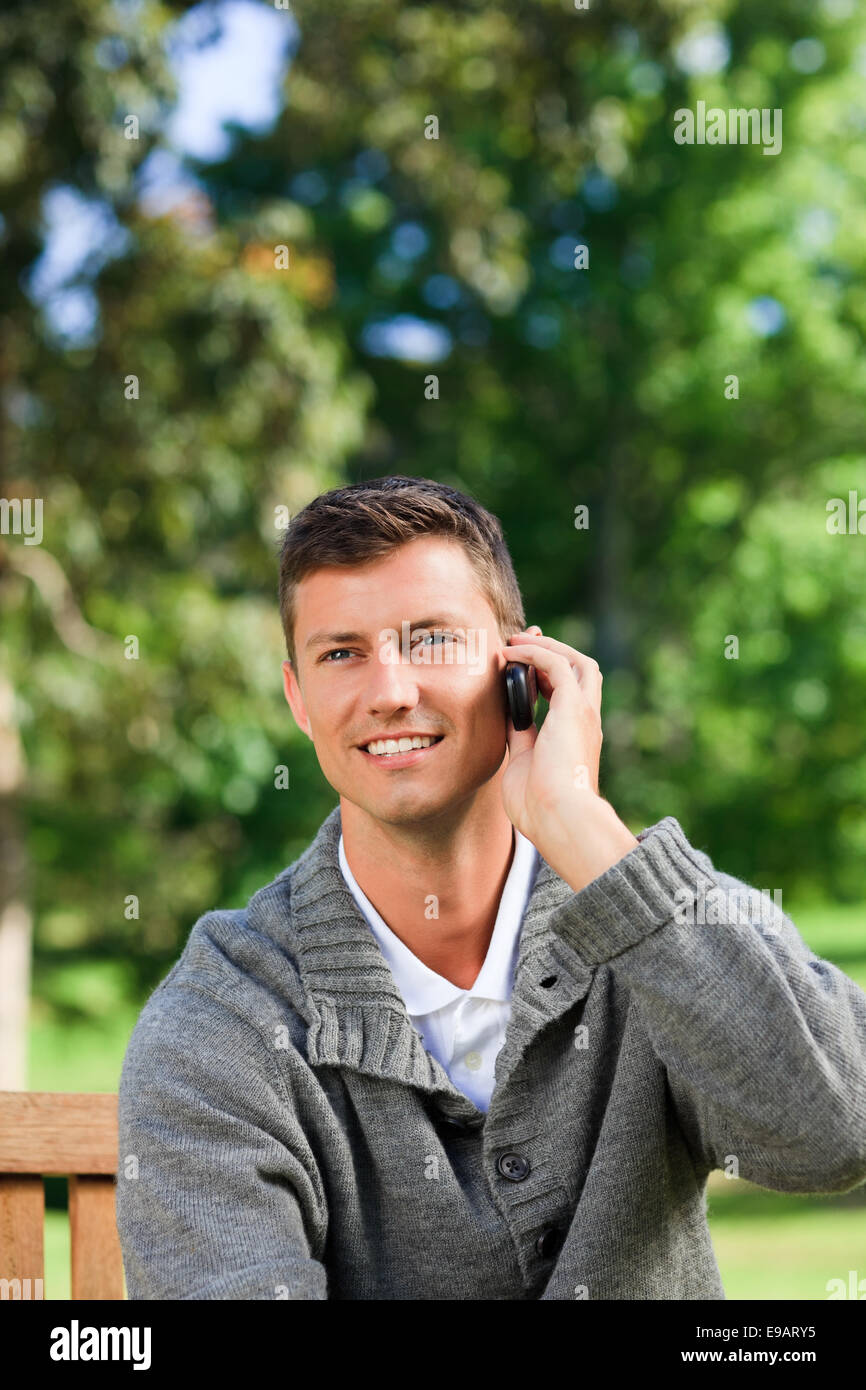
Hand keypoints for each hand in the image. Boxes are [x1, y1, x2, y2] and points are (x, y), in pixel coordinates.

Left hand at [501, 625, 637, 891]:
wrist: (559, 819)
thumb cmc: (539, 807)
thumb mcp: (523, 765)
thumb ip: (520, 739)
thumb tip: (509, 721)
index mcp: (574, 738)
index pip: (566, 694)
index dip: (544, 674)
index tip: (518, 664)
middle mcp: (585, 722)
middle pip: (581, 671)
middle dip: (553, 650)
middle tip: (522, 639)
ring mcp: (584, 713)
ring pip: (576, 662)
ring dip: (545, 646)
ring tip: (514, 641)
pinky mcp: (574, 707)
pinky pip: (555, 664)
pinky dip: (534, 652)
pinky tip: (510, 653)